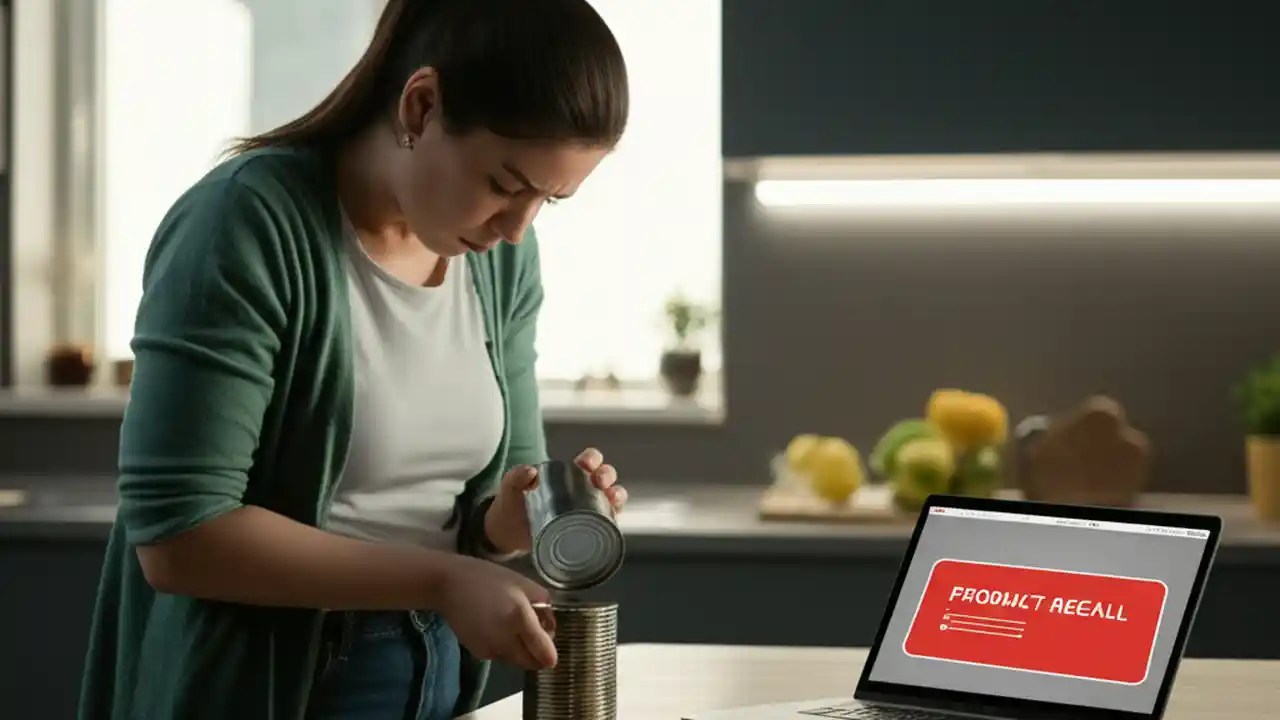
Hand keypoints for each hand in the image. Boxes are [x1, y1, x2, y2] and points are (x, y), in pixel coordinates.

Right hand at [434, 554, 557, 670]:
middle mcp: (506, 641)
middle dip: (538, 653)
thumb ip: (544, 605)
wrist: (448, 585)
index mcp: (520, 619)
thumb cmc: (489, 578)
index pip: (545, 654)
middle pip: (532, 664)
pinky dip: (504, 648)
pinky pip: (500, 656)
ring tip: (513, 627)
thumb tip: (550, 626)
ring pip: (516, 661)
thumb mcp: (523, 583)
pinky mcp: (478, 653)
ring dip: (521, 651)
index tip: (548, 637)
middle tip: (534, 633)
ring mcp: (490, 650)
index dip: (551, 652)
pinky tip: (496, 628)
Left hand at [484, 448, 628, 554]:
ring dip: (617, 495)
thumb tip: (531, 471)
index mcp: (568, 474)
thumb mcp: (510, 487)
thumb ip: (516, 476)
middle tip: (600, 481)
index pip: (589, 460)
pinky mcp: (586, 529)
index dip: (593, 459)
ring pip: (611, 497)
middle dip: (607, 475)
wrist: (508, 533)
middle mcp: (582, 489)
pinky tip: (614, 519)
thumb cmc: (512, 504)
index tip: (587, 464)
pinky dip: (614, 519)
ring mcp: (586, 509)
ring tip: (612, 499)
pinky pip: (607, 522)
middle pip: (605, 476)